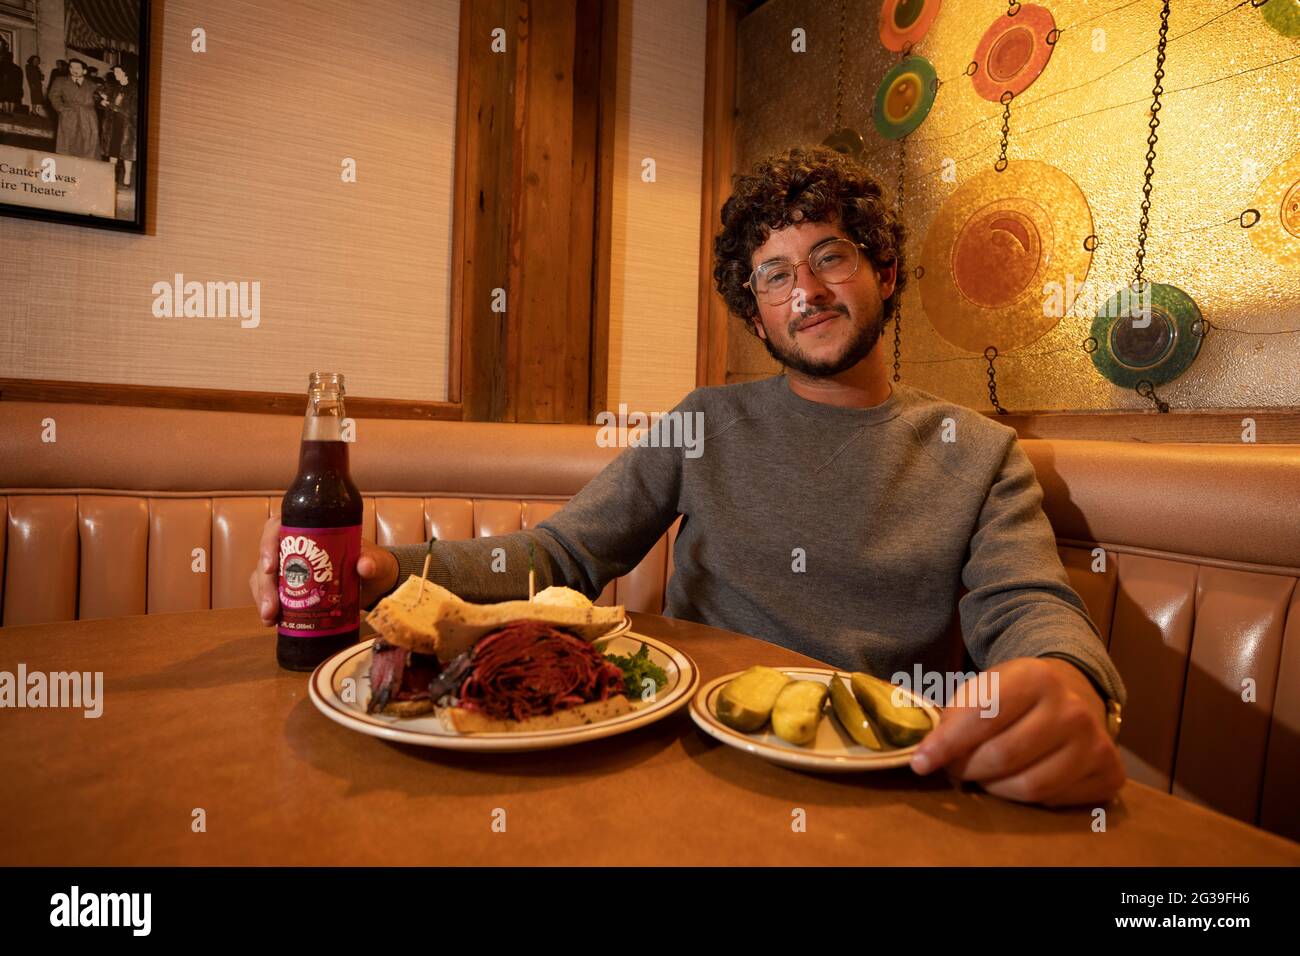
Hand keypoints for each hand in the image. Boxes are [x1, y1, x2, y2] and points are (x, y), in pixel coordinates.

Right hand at [248, 515, 398, 626]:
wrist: (375, 584)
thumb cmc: (373, 564)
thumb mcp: (375, 561)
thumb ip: (373, 562)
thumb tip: (365, 566)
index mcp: (310, 529)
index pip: (278, 527)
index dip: (268, 543)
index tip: (271, 566)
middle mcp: (295, 546)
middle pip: (267, 557)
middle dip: (265, 583)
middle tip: (271, 606)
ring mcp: (290, 567)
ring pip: (263, 577)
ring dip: (262, 597)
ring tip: (270, 618)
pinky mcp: (290, 586)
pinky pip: (270, 593)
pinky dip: (268, 606)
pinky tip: (271, 622)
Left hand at [909, 657, 1124, 806]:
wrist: (1071, 693)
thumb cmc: (1014, 695)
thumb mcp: (982, 689)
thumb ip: (954, 717)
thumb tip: (927, 756)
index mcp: (1035, 677)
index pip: (981, 719)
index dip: (946, 745)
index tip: (921, 762)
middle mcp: (1072, 708)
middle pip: (1002, 757)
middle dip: (968, 769)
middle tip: (956, 769)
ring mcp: (1096, 742)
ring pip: (1029, 787)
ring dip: (994, 787)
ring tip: (985, 775)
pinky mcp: (1110, 773)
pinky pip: (1054, 802)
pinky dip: (1025, 797)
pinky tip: (1018, 778)